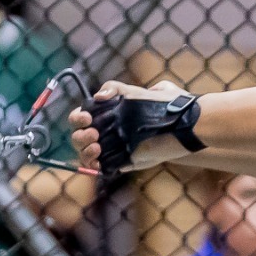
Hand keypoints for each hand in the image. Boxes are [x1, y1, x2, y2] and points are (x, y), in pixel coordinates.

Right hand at [69, 79, 187, 171]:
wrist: (178, 126)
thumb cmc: (156, 106)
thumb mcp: (134, 92)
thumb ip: (114, 88)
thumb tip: (99, 96)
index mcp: (102, 115)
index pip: (79, 118)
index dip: (78, 118)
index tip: (88, 118)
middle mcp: (103, 132)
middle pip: (78, 137)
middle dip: (80, 136)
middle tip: (94, 134)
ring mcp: (110, 148)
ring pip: (85, 154)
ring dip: (85, 152)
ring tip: (97, 148)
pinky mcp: (119, 162)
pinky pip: (100, 168)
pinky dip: (94, 167)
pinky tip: (98, 164)